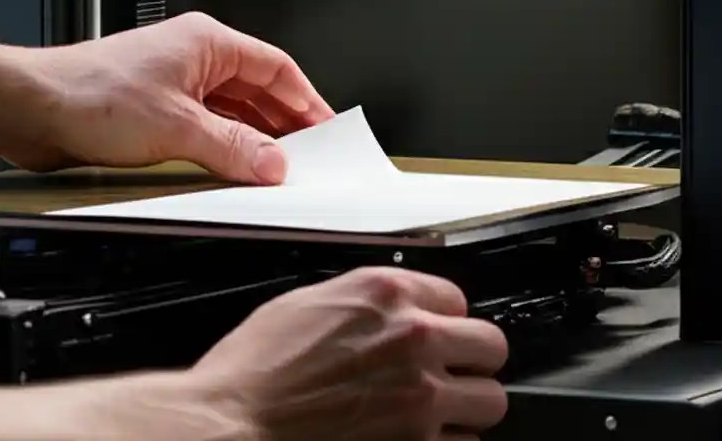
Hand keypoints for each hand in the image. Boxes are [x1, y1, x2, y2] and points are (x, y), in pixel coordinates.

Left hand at [3, 12, 333, 183]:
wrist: (28, 107)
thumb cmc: (88, 93)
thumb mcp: (178, 127)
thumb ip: (234, 148)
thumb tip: (274, 163)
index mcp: (208, 42)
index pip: (277, 67)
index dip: (307, 99)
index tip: (325, 130)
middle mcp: (194, 58)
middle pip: (258, 90)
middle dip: (284, 124)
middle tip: (307, 156)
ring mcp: (175, 83)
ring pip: (233, 110)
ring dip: (253, 139)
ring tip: (274, 168)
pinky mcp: (156, 109)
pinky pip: (207, 126)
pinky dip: (225, 146)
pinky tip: (234, 168)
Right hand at [191, 267, 509, 439]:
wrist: (231, 428)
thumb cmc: (252, 374)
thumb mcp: (306, 305)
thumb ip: (364, 304)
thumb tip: (389, 309)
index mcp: (386, 295)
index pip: (457, 299)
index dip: (444, 322)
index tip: (437, 336)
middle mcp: (414, 340)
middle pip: (490, 346)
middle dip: (472, 362)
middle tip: (451, 375)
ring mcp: (421, 398)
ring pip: (489, 401)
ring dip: (465, 408)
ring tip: (436, 415)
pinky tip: (419, 440)